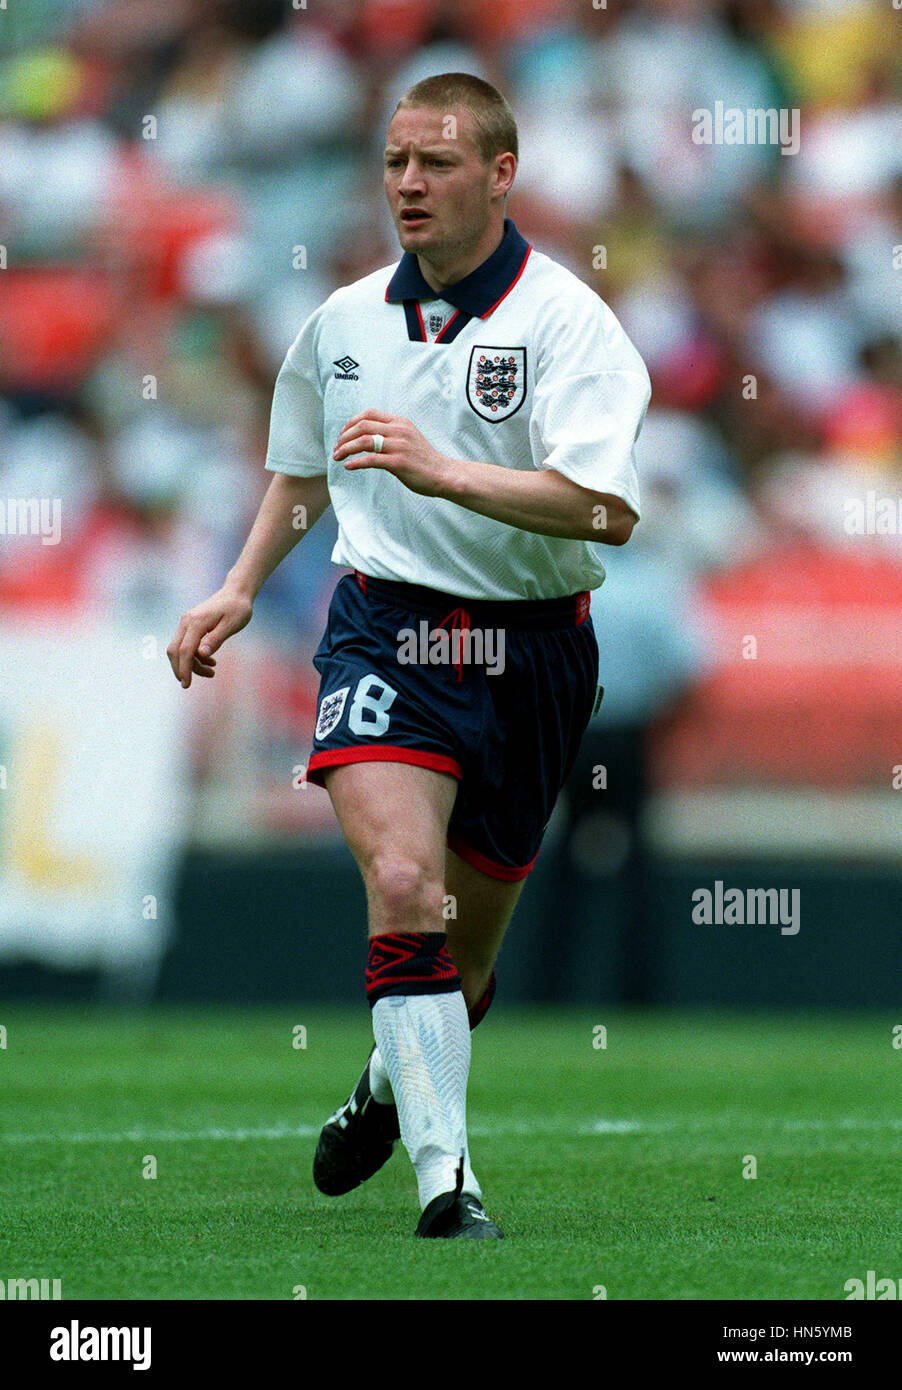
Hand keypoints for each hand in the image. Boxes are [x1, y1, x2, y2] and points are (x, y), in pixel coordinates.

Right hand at [167, 586, 253, 687]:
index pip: (185, 650)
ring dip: (191, 664)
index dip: (184, 669)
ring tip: (212, 670)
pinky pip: (185, 644)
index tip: (187, 685)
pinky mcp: (189, 625)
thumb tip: (201, 655)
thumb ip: (216, 639)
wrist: (236, 592)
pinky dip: (194, 656)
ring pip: (179, 649)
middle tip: (192, 683)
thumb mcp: (232, 625)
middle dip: (181, 669)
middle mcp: (187, 621)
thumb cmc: (238, 609)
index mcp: (196, 622)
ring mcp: (186, 622)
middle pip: (175, 651)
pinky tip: (210, 661)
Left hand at [333, 410, 453, 497]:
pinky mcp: (399, 462)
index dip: (351, 422)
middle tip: (336, 449)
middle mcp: (399, 430)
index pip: (369, 414)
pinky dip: (356, 462)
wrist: (444, 474)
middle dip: (344, 437)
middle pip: (362, 426)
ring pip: (364, 441)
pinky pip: (371, 460)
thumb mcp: (407, 438)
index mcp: (400, 423)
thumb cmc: (424, 460)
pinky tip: (349, 466)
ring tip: (338, 457)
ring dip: (346, 449)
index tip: (342, 434)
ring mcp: (399, 446)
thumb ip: (390, 434)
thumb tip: (365, 439)